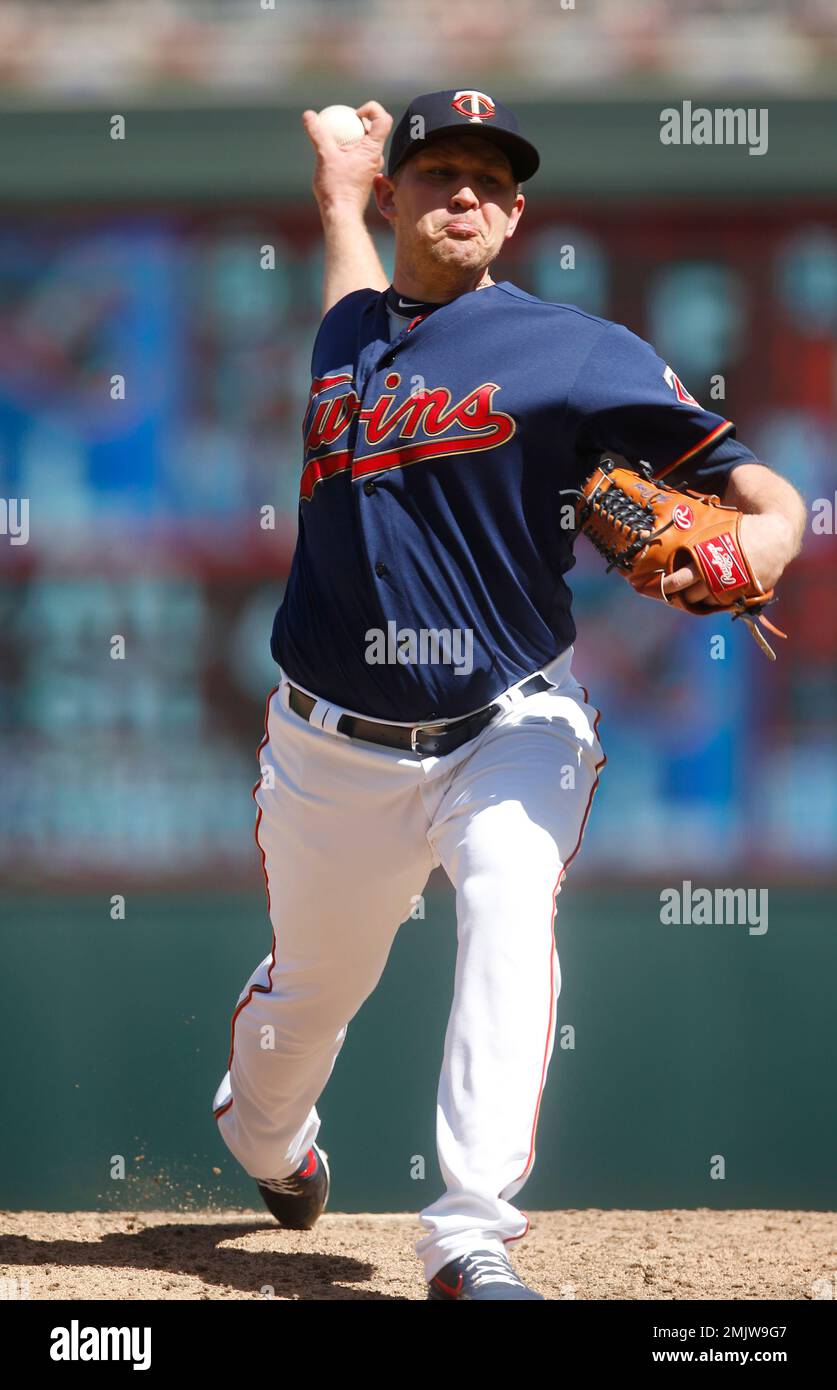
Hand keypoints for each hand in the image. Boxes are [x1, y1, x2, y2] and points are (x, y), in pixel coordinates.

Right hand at [302, 101, 392, 217]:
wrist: (341, 215)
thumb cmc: (337, 188)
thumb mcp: (324, 156)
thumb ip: (317, 133)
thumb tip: (308, 115)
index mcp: (373, 150)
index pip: (384, 119)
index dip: (371, 109)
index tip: (354, 115)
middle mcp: (376, 158)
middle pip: (374, 128)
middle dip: (358, 121)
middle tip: (340, 123)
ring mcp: (370, 167)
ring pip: (364, 143)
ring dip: (351, 136)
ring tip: (334, 138)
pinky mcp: (362, 175)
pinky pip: (357, 155)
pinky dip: (347, 149)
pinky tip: (332, 154)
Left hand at [660, 511, 796, 604]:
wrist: (777, 535)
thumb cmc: (741, 528)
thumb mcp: (716, 526)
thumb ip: (695, 536)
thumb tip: (668, 524)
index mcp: (710, 557)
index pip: (681, 579)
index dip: (668, 585)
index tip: (660, 586)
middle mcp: (722, 576)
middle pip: (692, 596)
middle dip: (682, 594)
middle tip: (675, 590)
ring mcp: (736, 588)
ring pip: (708, 603)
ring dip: (699, 600)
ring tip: (693, 591)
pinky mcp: (748, 596)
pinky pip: (725, 605)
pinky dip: (716, 601)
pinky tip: (711, 593)